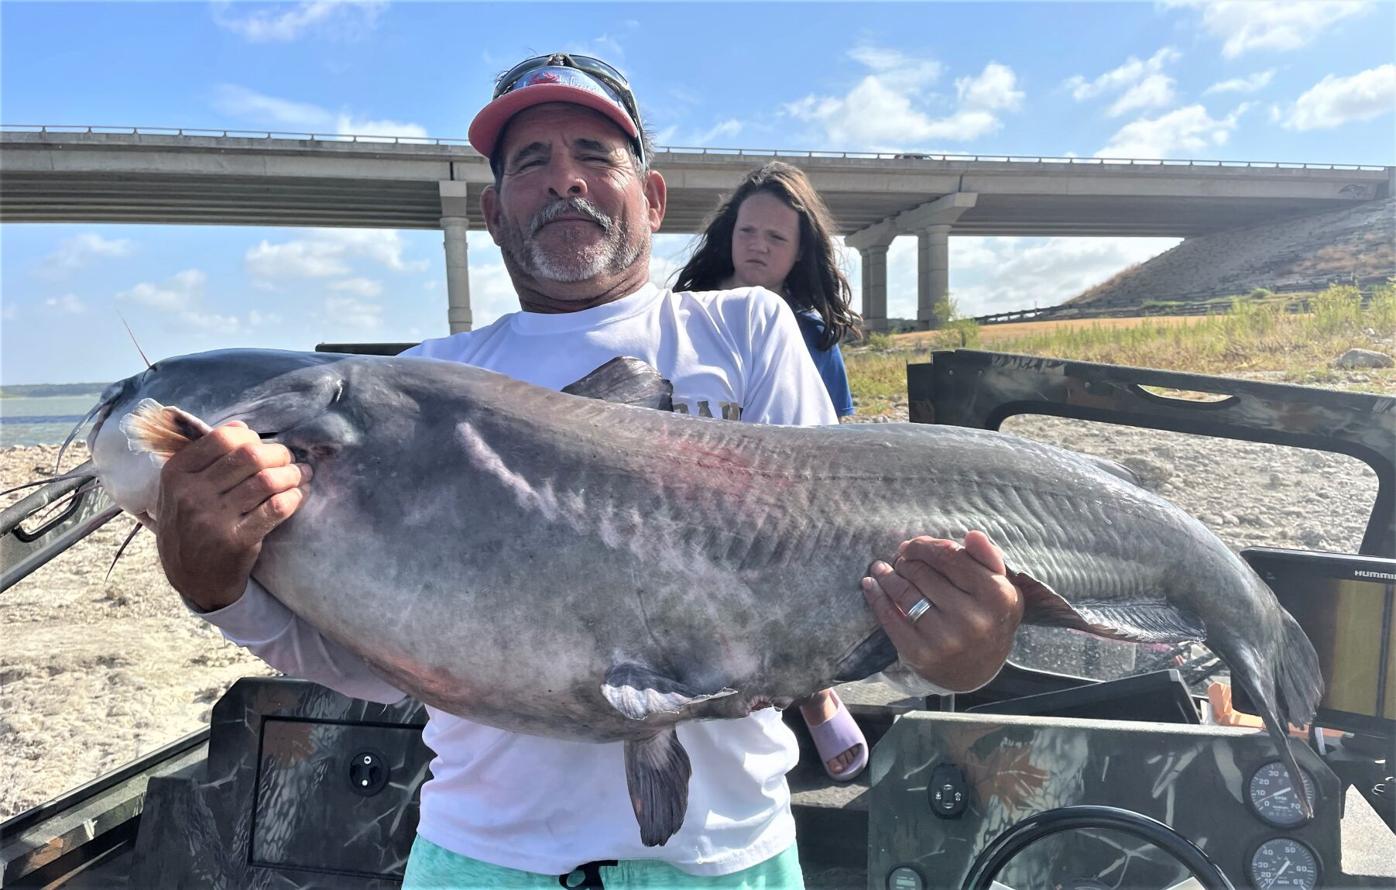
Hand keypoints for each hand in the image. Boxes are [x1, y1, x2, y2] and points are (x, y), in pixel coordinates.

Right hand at [153, 421, 311, 611]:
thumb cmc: (191, 525)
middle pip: (249, 456)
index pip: (223, 438)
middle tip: (289, 461)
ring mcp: (213, 519)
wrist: (191, 579)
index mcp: (176, 473)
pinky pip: (276, 508)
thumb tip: (243, 427)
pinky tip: (298, 495)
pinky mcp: (236, 541)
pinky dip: (294, 497)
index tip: (263, 448)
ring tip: (300, 476)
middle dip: (279, 454)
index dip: (253, 439)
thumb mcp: (180, 489)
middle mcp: (192, 494)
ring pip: (266, 480)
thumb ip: (206, 457)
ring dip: (292, 474)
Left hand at [861, 531, 1022, 691]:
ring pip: (904, 592)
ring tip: (881, 569)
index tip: (912, 546)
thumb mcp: (999, 588)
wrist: (977, 673)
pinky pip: (890, 617)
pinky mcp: (920, 654)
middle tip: (900, 560)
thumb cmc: (987, 619)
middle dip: (906, 561)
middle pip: (923, 573)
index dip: (925, 546)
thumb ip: (987, 557)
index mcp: (996, 595)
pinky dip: (876, 597)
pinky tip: (870, 584)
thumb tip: (972, 535)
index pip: (949, 556)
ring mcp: (945, 638)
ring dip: (888, 575)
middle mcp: (972, 618)